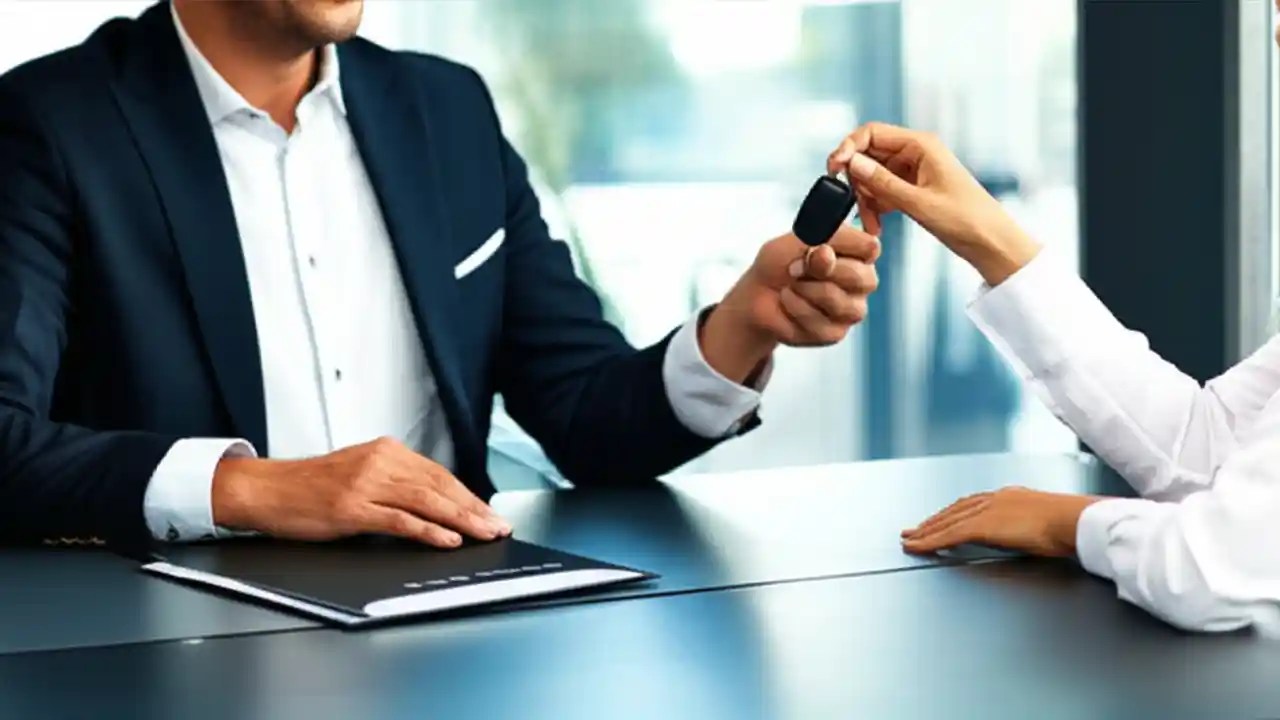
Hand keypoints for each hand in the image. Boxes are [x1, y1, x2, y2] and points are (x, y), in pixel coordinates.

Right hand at [210, 437, 511, 547]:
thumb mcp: (356, 471)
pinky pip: (399, 520)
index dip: (467, 494)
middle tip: (497, 525)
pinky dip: (427, 530)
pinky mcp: (352, 508)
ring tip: (483, 533)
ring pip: (426, 501)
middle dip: (473, 508)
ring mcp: (365, 484)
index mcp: (384, 451)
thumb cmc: (308, 487)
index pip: (438, 473)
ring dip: (460, 520)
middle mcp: (379, 462)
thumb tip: (432, 502)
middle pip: (438, 485)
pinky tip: (447, 539)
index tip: (488, 511)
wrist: (265, 489)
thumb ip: (392, 481)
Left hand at [699, 225, 880, 382]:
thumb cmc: (780, 265)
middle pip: (863, 278)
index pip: (870, 248)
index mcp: (857, 254)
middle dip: (822, 271)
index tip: (816, 248)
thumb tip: (826, 255)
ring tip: (790, 287)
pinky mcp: (835, 333)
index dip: (843, 247)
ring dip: (806, 291)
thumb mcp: (793, 241)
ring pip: (841, 303)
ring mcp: (852, 310)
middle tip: (794, 269)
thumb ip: (814, 242)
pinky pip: (821, 324)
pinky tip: (787, 302)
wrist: (757, 296)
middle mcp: (861, 282)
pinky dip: (796, 309)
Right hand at [827, 122, 1040, 285]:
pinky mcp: (913, 188)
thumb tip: (852, 163)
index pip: (871, 132)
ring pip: (873, 177)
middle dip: (857, 181)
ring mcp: (914, 171)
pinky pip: (883, 191)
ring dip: (866, 199)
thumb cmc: (965, 218)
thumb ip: (882, 182)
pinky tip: (877, 225)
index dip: (848, 148)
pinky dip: (876, 207)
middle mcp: (916, 152)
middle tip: (853, 205)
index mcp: (921, 145)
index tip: (834, 169)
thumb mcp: (918, 203)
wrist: (990, 241)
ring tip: (871, 225)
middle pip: (869, 155)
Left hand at [900, 486, 1101, 557]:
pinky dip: (931, 541)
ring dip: (926, 531)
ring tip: (910, 539)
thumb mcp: (1045, 521)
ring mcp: (987, 511)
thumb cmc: (1070, 524)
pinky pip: (949, 535)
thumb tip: (1029, 533)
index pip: (972, 503)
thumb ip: (1030, 525)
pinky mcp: (982, 526)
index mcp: (1010, 496)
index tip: (940, 518)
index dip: (953, 512)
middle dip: (933, 521)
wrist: (1073, 520)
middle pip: (954, 510)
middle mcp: (994, 499)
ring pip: (947, 522)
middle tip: (914, 529)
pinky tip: (918, 546)